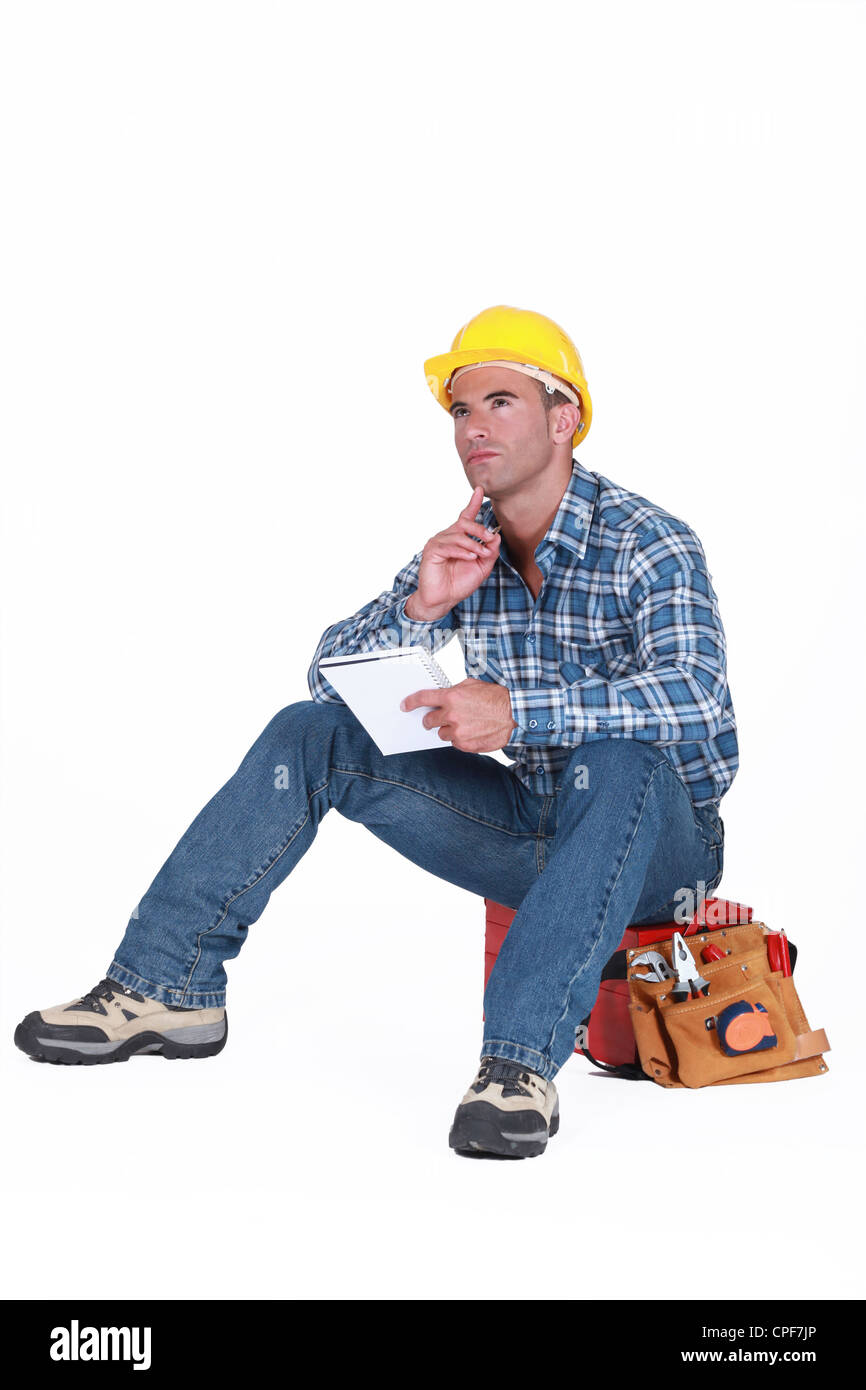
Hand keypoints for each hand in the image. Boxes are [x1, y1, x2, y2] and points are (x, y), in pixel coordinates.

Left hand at [400, 677, 516, 752]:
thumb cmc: (495, 698)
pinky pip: (455, 743)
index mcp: (451, 697)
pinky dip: (460, 738)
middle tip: (439, 718)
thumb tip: (442, 697)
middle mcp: (451, 715)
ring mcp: (458, 732)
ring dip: (448, 730)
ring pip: (442, 734)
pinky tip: (473, 731)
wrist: (514, 714)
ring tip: (465, 724)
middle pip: (429, 721)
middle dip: (431, 719)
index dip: (410, 702)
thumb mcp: (472, 685)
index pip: (423, 698)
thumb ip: (454, 691)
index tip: (405, 706)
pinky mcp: (465, 745)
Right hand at [405, 486, 500, 620]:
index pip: (466, 517)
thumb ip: (490, 552)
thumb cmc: (459, 584)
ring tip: (481, 554)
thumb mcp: (481, 567)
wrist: (443, 600)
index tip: (480, 490)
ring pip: (458, 536)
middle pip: (464, 523)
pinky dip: (461, 551)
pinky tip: (470, 557)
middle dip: (480, 530)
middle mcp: (447, 537)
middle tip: (491, 539)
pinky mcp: (431, 552)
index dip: (473, 503)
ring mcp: (437, 543)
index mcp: (458, 539)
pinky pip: (448, 546)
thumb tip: (497, 536)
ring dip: (473, 544)